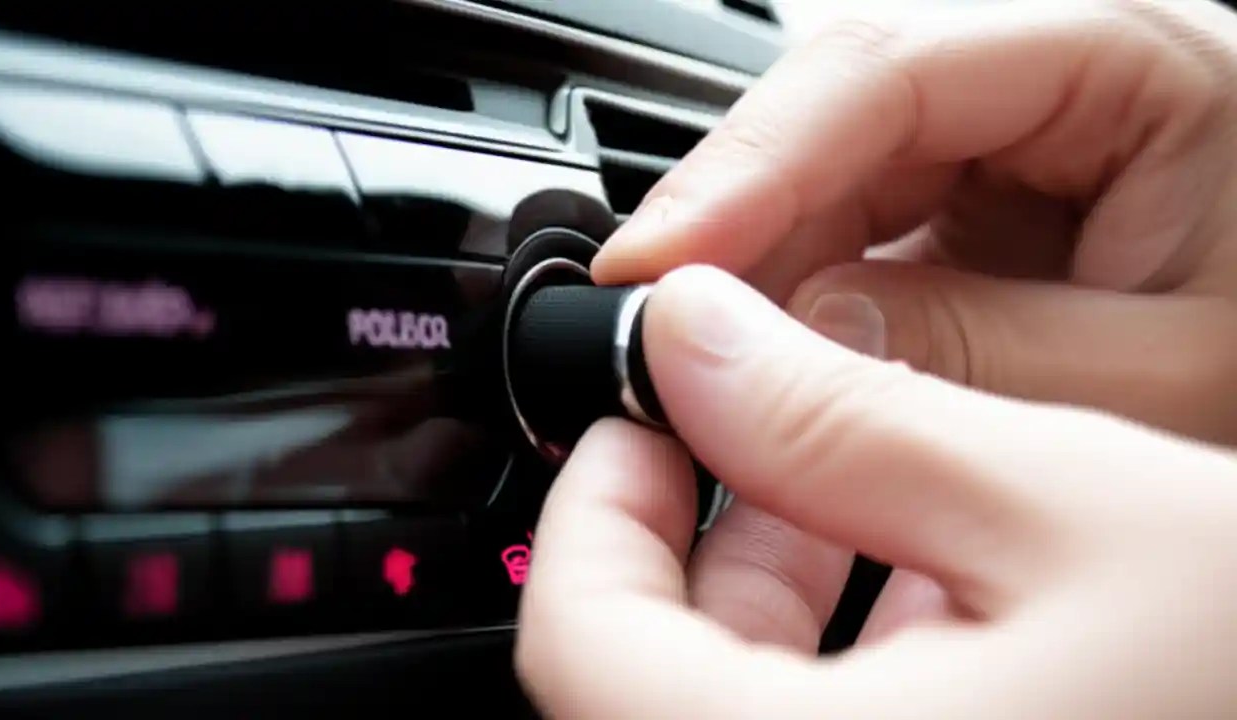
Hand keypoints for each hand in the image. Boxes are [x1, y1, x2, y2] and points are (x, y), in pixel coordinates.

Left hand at [515, 267, 1236, 718]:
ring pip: (735, 715)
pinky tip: (938, 595)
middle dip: (698, 537)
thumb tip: (697, 335)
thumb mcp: (1080, 510)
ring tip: (858, 493)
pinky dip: (850, 672)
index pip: (580, 645)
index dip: (592, 509)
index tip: (646, 415)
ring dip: (775, 599)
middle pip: (651, 680)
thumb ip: (850, 417)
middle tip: (758, 431)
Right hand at [593, 0, 1236, 445]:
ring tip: (691, 352)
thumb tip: (787, 340)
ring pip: (820, 173)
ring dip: (746, 263)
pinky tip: (754, 347)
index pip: (892, 69)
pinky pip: (841, 229)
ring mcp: (997, 143)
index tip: (658, 261)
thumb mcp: (1161, 380)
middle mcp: (1048, 78)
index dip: (750, 164)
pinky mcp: (961, 208)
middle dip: (730, 219)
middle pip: (832, 111)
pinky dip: (784, 292)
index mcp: (1131, 59)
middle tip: (646, 320)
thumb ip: (972, 356)